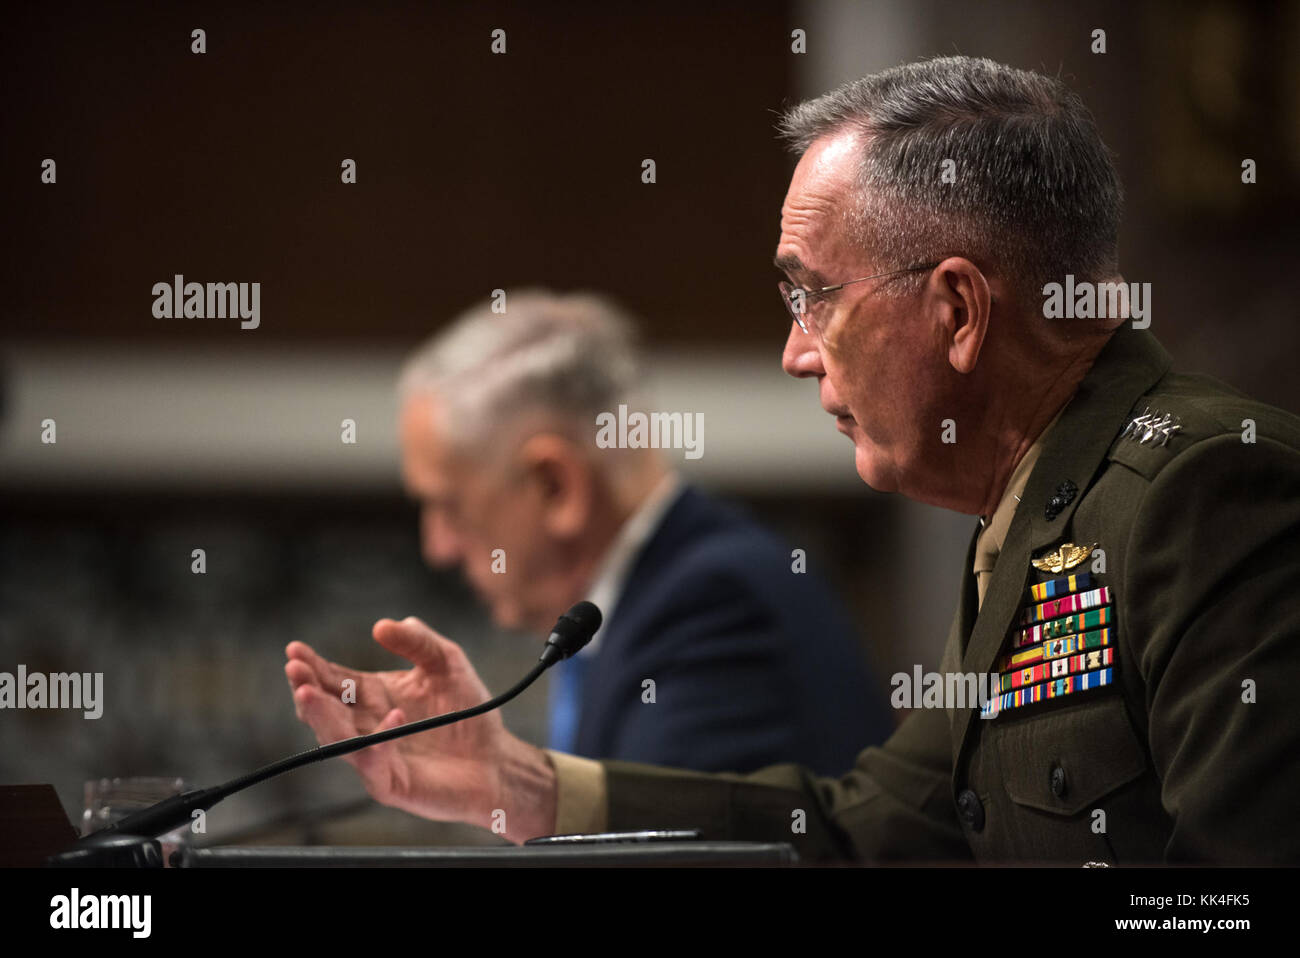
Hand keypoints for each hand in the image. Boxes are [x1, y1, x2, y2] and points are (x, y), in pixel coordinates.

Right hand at [284, 616, 556, 840]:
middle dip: (306, 688)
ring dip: (321, 716)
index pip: (334, 680)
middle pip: (325, 708)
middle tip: (294, 669)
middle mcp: (366, 726)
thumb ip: (418, 640)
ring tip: (308, 694)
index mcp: (373, 696)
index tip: (295, 649)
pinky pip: (375, 764)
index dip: (313, 666)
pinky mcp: (391, 783)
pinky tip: (391, 718)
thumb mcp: (447, 662)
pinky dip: (378, 742)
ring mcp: (375, 757)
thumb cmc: (468, 711)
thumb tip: (382, 624)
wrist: (496, 758)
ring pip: (337, 739)